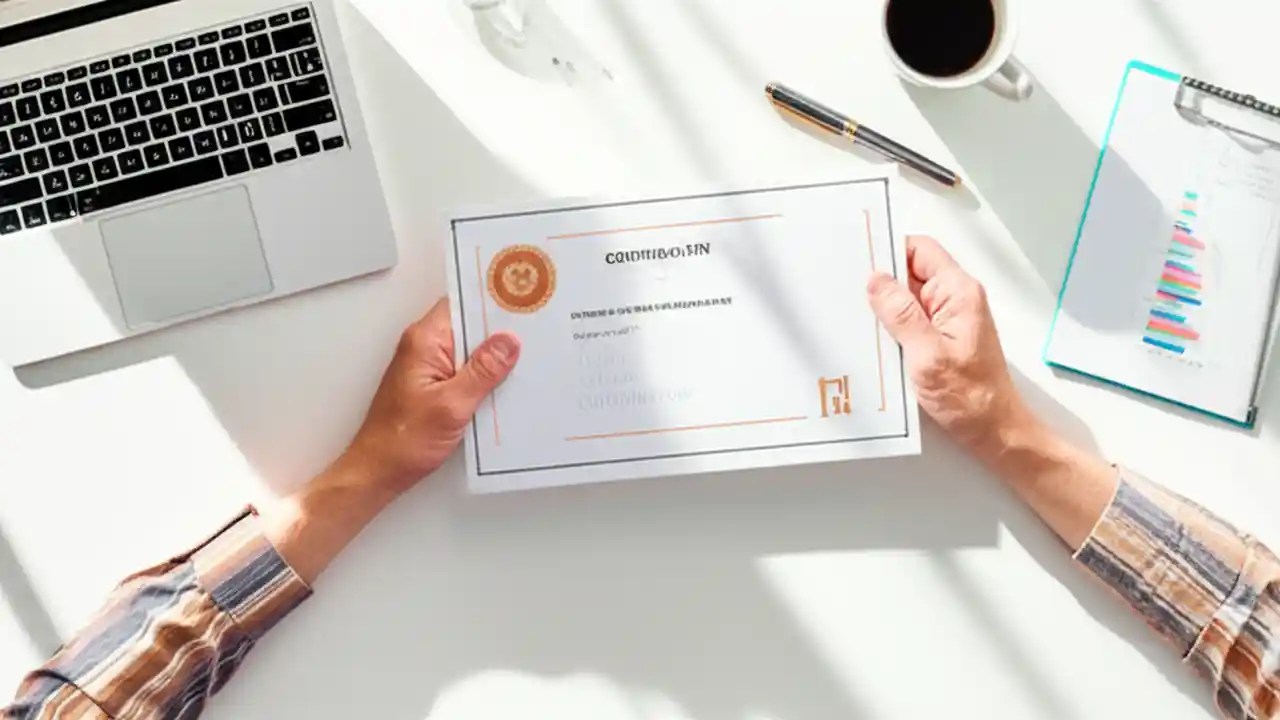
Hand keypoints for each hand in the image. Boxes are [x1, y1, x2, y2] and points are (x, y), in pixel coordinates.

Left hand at [348, 299, 521, 496]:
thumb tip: (509, 342)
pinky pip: (466, 369)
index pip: (462, 304)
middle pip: (469, 325)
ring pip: (471, 349)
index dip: (492, 301)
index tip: (522, 302)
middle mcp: (425, 347)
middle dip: (500, 330)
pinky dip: (485, 376)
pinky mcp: (436, 384)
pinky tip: (505, 385)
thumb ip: (483, 371)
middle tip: (535, 333)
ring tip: (527, 359)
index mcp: (425, 341)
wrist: (379, 471)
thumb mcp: (452, 404)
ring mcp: (430, 365)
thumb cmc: (403, 441)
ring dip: (495, 357)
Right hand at [864, 236, 1117, 549]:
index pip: (920, 250)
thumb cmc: (970, 398)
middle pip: (911, 271)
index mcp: (958, 294)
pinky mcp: (940, 339)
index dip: (889, 249)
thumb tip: (876, 280)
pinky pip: (910, 321)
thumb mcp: (928, 355)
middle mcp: (955, 300)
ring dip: (883, 307)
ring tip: (853, 314)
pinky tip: (872, 338)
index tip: (859, 257)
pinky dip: (890, 326)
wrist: (994, 432)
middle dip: (880, 280)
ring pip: (907, 298)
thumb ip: (901, 315)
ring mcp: (948, 320)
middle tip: (846, 289)